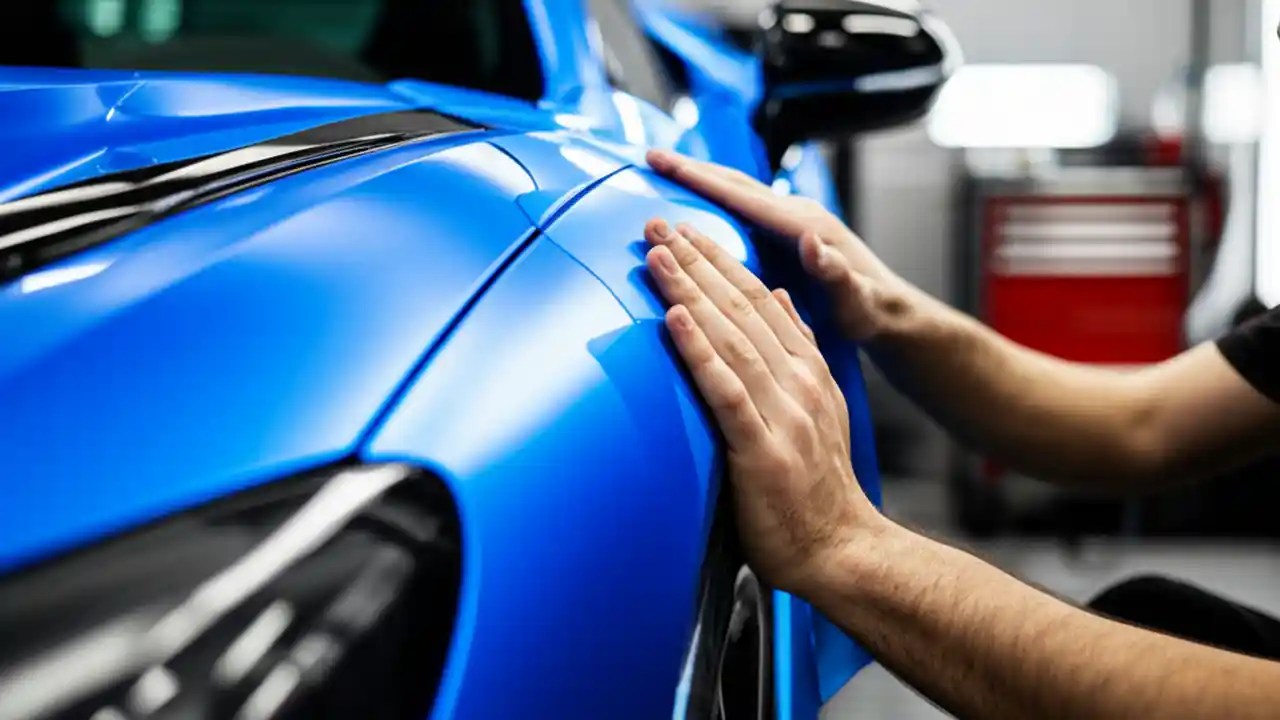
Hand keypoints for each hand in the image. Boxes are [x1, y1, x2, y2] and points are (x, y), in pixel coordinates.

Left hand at [643, 218, 882, 595]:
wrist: (842, 548)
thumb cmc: (817, 487)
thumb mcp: (819, 406)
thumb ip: (799, 352)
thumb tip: (782, 298)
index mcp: (807, 369)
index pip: (760, 299)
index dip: (721, 260)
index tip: (688, 228)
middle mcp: (797, 382)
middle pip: (741, 307)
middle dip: (697, 259)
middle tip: (657, 222)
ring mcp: (782, 414)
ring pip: (730, 338)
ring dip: (690, 290)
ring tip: (657, 254)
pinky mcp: (761, 449)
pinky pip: (725, 391)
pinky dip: (698, 351)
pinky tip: (674, 319)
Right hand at [646, 149, 914, 342]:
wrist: (887, 312)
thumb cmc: (868, 314)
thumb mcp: (853, 301)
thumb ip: (835, 274)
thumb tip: (812, 242)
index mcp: (802, 226)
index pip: (741, 196)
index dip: (699, 179)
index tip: (663, 163)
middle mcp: (796, 214)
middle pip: (734, 184)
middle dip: (690, 170)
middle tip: (649, 156)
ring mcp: (791, 220)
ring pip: (737, 192)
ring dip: (700, 179)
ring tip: (662, 169)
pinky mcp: (786, 232)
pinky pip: (743, 209)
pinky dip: (715, 198)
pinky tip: (695, 201)